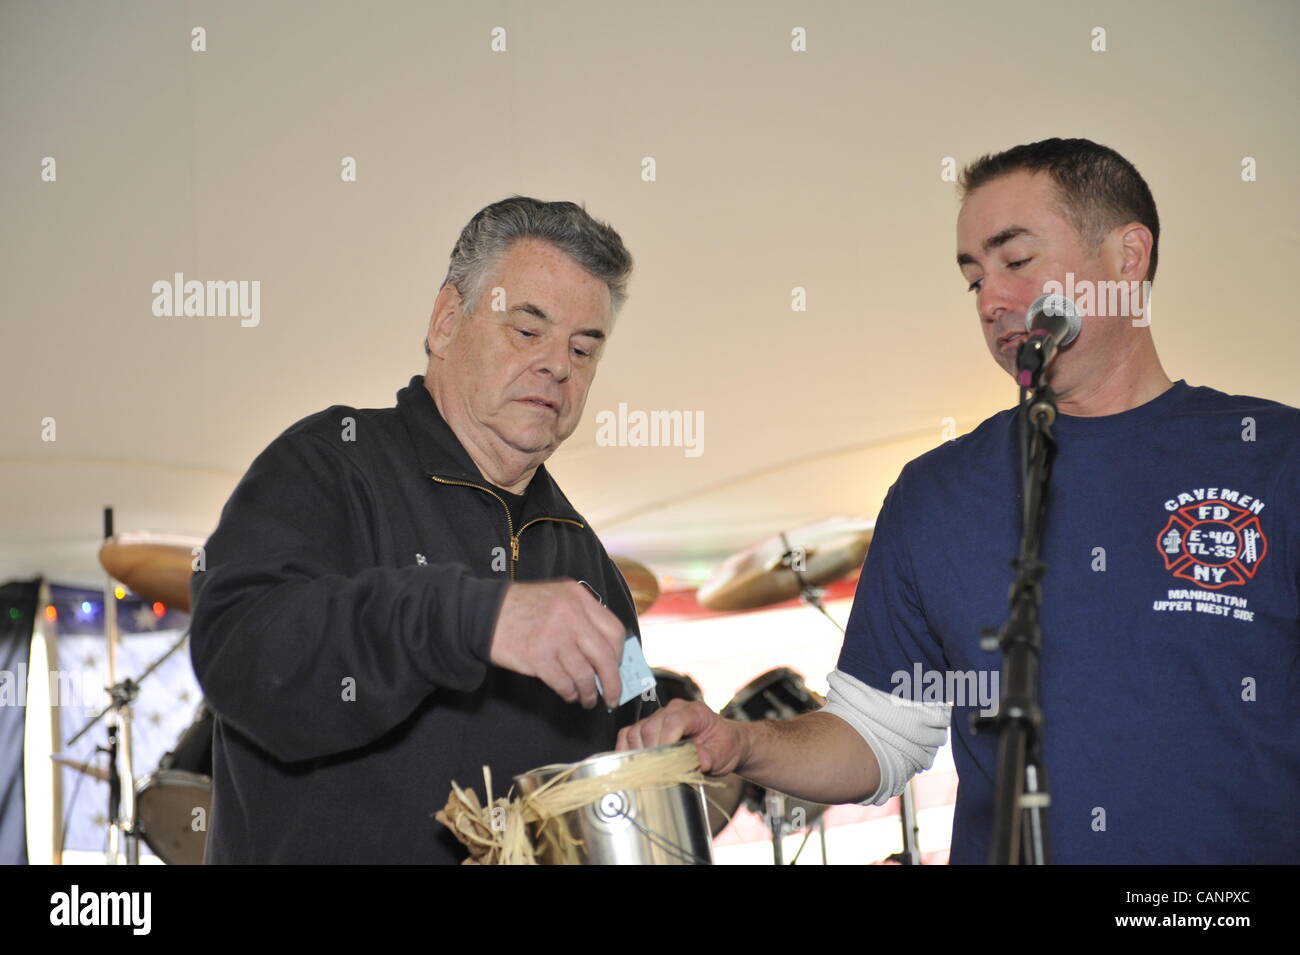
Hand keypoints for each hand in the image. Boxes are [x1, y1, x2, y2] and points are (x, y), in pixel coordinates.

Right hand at [488, 579, 624, 707]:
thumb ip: (582, 616)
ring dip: (589, 692)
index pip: (614, 630)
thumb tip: (606, 652)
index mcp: (578, 597)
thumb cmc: (520, 608)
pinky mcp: (537, 656)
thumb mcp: (557, 597)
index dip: (619, 654)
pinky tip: (569, 695)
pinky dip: (569, 693)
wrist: (481, 614)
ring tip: (587, 699)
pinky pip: (563, 682)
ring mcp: (554, 636)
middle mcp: (570, 614)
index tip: (617, 667)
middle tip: (613, 695)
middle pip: (605, 656)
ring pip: (585, 674)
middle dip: (612, 682)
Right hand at [616, 699, 746, 775]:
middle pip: (650, 727)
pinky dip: (628, 750)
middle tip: (658, 774)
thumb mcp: (723, 753)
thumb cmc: (724, 745)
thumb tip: (697, 760)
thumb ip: (710, 756)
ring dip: (639, 754)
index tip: (665, 764)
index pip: (673, 722)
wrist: (725, 743)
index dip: (665, 742)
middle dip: (652, 753)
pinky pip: (628, 734)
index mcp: (695, 712)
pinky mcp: (648, 727)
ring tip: (650, 771)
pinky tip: (636, 764)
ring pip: (636, 731)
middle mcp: (673, 710)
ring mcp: (658, 717)